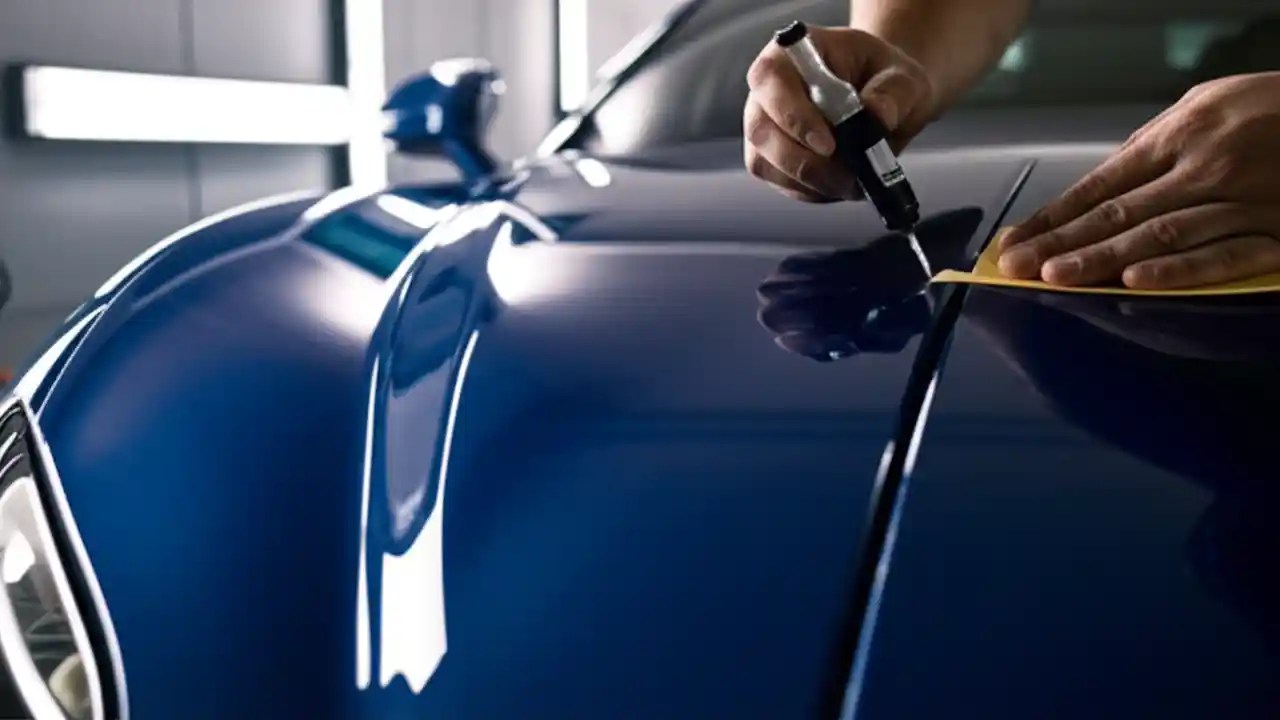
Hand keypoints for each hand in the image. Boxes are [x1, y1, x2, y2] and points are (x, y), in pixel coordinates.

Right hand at [743, 26, 934, 202]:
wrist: (882, 97)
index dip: (793, 115)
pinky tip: (841, 182)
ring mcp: (764, 126)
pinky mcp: (770, 159)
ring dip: (810, 181)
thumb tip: (878, 117)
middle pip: (761, 130)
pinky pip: (779, 182)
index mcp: (793, 53)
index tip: (828, 145)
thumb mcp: (904, 77)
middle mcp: (768, 90)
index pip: (772, 79)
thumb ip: (893, 93)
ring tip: (853, 179)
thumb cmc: (885, 79)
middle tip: (847, 176)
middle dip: (803, 162)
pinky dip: (812, 190)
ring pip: (765, 163)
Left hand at [998, 72, 1279, 288]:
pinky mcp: (1277, 234)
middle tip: (1015, 269)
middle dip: (1059, 243)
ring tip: (1056, 278)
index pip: (1100, 186)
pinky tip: (1138, 280)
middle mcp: (1204, 167)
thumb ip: (1158, 139)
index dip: (1053, 217)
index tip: (1014, 243)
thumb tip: (1109, 173)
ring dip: (1102, 259)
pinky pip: (1223, 256)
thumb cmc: (1279, 108)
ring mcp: (1241, 202)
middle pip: (1117, 214)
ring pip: (1160, 236)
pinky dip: (1180, 269)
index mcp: (1182, 135)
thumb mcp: (1213, 103)